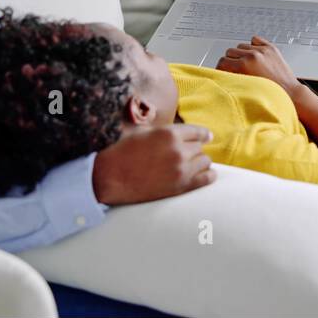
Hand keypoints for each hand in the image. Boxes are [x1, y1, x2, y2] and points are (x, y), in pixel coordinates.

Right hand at [92, 123, 214, 203]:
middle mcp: (178, 150)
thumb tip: (180, 131)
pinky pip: (206, 179)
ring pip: (205, 161)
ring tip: (190, 164)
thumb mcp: (143, 132)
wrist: (110, 178)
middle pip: (200, 147)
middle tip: (186, 153)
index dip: (203, 134)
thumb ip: (164, 131)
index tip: (206, 137)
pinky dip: (208, 175)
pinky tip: (205, 174)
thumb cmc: (123, 152)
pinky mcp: (181, 187)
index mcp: (169, 134)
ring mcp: (181, 170)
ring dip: (199, 162)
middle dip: (194, 149)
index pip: (198, 131)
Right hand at [215, 36, 302, 97]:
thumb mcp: (246, 86)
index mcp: (244, 65)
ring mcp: (263, 50)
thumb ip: (233, 77)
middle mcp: (253, 54)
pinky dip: (252, 46)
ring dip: (241, 54)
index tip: (223, 72)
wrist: (290, 93)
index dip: (221, 68)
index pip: (223, 61)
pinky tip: (254, 56)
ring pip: (241, 45)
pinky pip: (255, 40)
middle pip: (230, 52)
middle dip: (230, 61)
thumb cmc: (270, 94)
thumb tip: (224, 72)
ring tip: (245, 64)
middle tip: (233, 70)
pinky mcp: (271, 48)